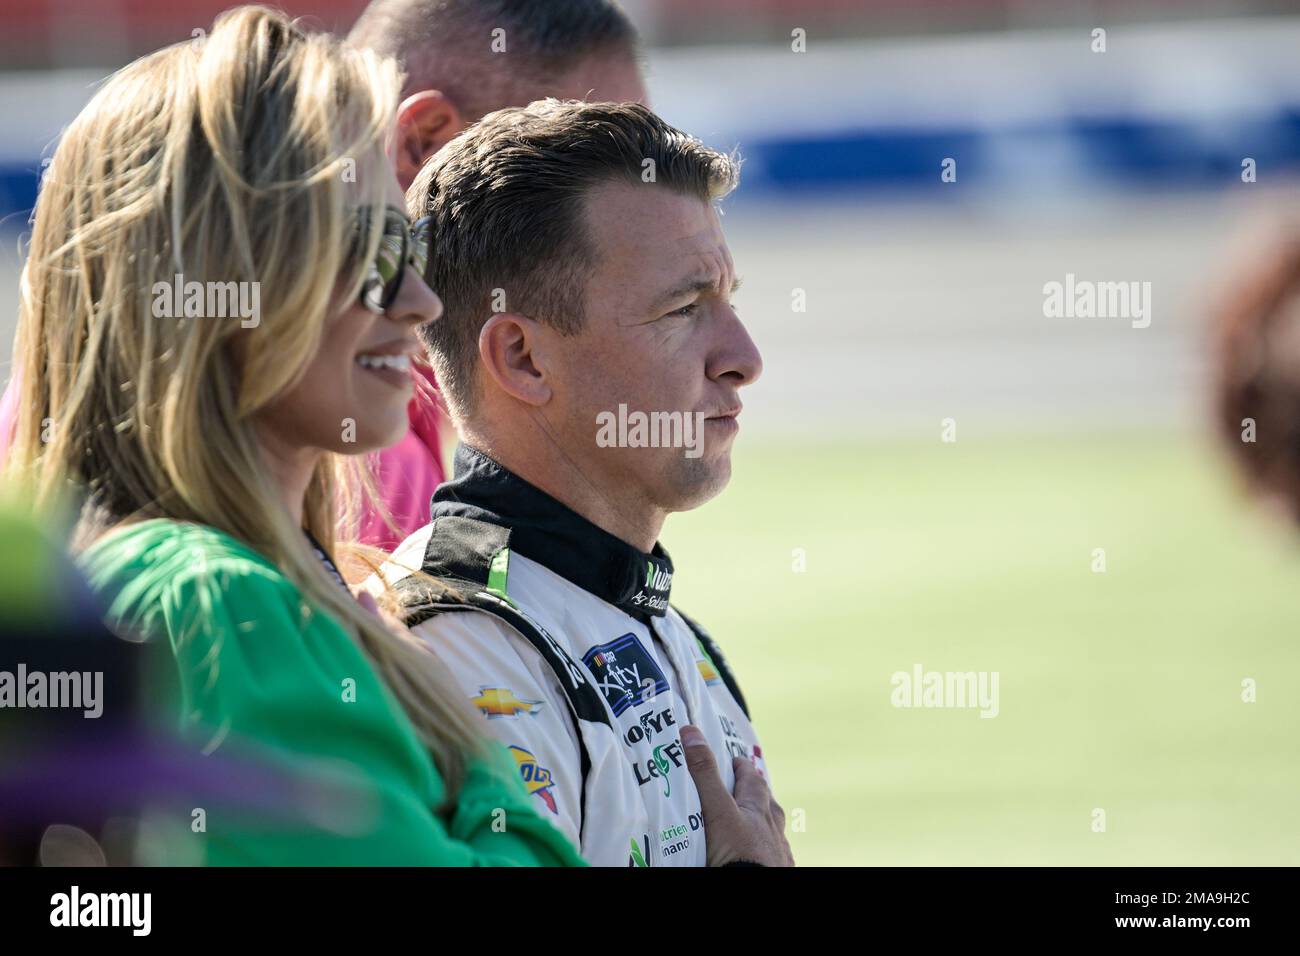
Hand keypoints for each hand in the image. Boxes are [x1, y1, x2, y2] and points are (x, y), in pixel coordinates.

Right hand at [680, 724, 793, 866]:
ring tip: (746, 826)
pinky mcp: (777, 869)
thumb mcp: (716, 810)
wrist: (753, 886)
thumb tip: (691, 732)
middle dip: (754, 795)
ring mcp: (777, 850)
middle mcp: (772, 826)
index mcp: (759, 807)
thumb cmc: (737, 852)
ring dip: (759, 824)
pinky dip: (761, 850)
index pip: (752, 778)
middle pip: (766, 802)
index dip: (742, 767)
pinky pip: (771, 855)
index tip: (734, 762)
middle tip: (739, 791)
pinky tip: (754, 855)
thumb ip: (704, 774)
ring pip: (770, 830)